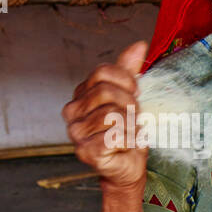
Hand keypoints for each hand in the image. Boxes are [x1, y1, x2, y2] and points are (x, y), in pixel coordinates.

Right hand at [62, 40, 149, 190]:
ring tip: (130, 134)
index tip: (136, 94)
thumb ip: (129, 72)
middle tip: (134, 119)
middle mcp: (72, 112)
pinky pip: (115, 136)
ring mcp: (75, 133)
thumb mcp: (131, 97)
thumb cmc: (129, 133)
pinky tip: (127, 146)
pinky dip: (130, 141)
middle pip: (106, 92)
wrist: (130, 167)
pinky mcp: (86, 151)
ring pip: (113, 115)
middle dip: (130, 105)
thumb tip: (139, 45)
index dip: (126, 81)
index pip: (102, 72)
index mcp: (80, 95)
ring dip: (132, 126)